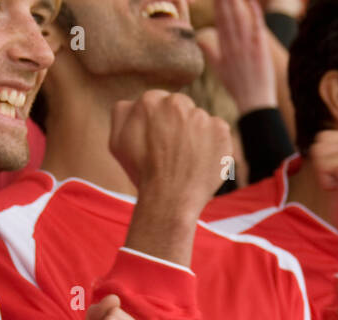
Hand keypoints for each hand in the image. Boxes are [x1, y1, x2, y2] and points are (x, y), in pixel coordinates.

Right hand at [111, 91, 232, 264]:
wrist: (168, 199)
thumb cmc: (141, 173)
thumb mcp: (117, 141)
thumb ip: (123, 113)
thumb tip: (133, 103)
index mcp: (149, 100)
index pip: (158, 103)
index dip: (159, 124)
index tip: (159, 142)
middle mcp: (176, 103)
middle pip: (180, 108)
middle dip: (178, 126)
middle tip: (173, 152)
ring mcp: (201, 116)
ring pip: (199, 121)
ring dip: (195, 136)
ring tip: (187, 161)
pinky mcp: (220, 130)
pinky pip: (218, 132)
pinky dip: (213, 145)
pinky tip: (201, 162)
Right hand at [198, 0, 276, 114]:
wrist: (253, 102)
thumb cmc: (237, 87)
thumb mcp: (219, 69)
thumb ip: (209, 52)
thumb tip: (199, 39)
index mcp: (224, 48)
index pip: (220, 21)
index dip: (218, 5)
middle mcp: (233, 45)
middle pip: (228, 16)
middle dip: (224, 0)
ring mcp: (246, 46)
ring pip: (240, 18)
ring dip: (235, 2)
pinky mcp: (260, 48)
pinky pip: (256, 26)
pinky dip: (254, 13)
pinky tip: (251, 1)